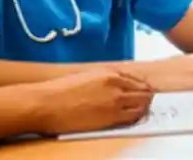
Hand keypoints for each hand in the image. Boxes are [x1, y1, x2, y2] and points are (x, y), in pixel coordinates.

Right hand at [33, 68, 151, 135]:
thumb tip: (113, 88)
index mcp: (108, 73)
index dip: (142, 87)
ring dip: (145, 108)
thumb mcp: (84, 78)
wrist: (45, 104)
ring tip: (143, 112)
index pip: (136, 79)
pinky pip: (133, 117)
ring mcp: (115, 100)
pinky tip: (135, 119)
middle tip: (147, 103)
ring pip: (143, 104)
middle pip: (144, 91)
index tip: (144, 92)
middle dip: (147, 97)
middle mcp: (115, 84)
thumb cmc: (58, 92)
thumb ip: (102, 81)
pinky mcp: (110, 117)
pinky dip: (137, 118)